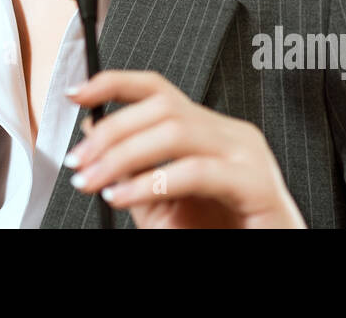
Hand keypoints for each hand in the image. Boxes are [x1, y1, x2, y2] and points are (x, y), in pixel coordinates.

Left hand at [65, 69, 306, 227]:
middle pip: (163, 107)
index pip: (159, 89)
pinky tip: (123, 197)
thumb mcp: (161, 203)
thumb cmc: (219, 237)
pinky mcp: (257, 185)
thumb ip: (131, 169)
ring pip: (176, 131)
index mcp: (210, 132)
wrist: (270, 262)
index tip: (76, 93)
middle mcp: (231, 135)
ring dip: (123, 155)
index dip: (115, 83)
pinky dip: (152, 182)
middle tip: (78, 161)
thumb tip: (92, 132)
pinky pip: (196, 172)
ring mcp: (248, 156)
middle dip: (111, 132)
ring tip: (94, 181)